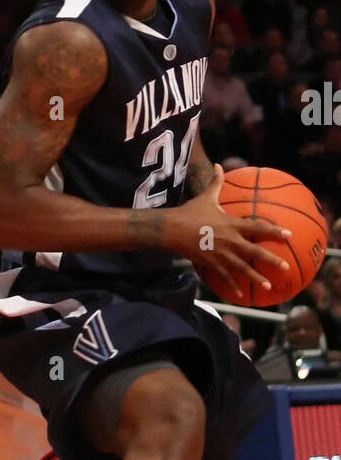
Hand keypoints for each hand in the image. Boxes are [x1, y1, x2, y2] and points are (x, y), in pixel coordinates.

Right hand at [166, 163, 290, 297]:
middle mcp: (229, 240)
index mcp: (232, 224)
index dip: (274, 231)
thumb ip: (216, 182)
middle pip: (254, 252)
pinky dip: (232, 286)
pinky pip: (224, 276)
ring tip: (268, 286)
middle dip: (271, 260)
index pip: (258, 227)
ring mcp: (220, 254)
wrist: (171, 228)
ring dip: (255, 278)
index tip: (288, 235)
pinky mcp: (210, 263)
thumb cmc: (190, 212)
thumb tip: (219, 165)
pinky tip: (240, 295)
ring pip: (242, 268)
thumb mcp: (206, 197)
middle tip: (284, 267)